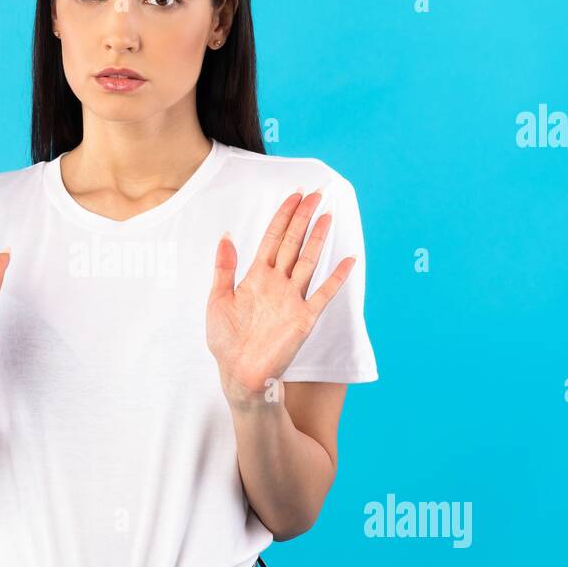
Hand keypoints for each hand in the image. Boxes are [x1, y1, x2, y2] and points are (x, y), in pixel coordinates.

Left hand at [206, 188, 354, 398]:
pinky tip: (349, 259)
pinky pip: (324, 293)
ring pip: (309, 261)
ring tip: (328, 215)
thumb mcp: (218, 299)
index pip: (273, 239)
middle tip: (316, 193)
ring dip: (318, 238)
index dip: (283, 216)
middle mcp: (277, 283)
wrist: (237, 372)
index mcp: (256, 276)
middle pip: (293, 243)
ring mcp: (292, 299)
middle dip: (303, 218)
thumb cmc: (226, 340)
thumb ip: (224, 268)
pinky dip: (337, 277)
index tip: (294, 196)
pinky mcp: (304, 318)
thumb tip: (226, 236)